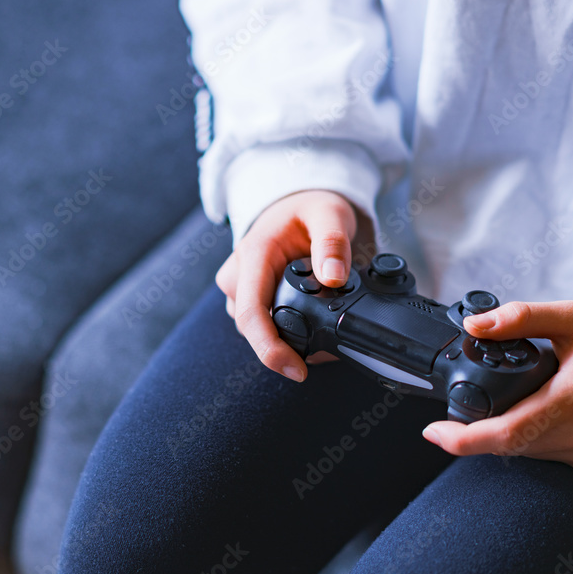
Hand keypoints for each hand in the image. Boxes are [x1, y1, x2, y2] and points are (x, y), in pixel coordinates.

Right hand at [216, 190, 359, 381]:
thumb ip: (333, 243)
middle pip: (253, 329)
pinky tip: (312, 326)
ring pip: (257, 330)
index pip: (252, 313)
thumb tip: (333, 277)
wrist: (297, 203)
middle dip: (286, 349)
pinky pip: (263, 324)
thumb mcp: (330, 214)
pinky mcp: (249, 297)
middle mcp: (239, 274)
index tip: (297, 370)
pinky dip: (287, 331)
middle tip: (328, 351)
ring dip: (287, 340)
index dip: (270, 349)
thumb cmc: (310, 207)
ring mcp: (241, 288)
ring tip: (324, 332)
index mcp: (254, 254)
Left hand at [422, 300, 572, 471]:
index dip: (465, 440)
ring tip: (499, 402)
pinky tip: (530, 412)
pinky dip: (528, 437)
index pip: (508, 434)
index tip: (434, 432)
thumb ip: (520, 318)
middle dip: (478, 429)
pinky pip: (546, 455)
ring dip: (503, 433)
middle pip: (510, 445)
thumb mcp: (571, 317)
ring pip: (526, 453)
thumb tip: (475, 325)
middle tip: (459, 409)